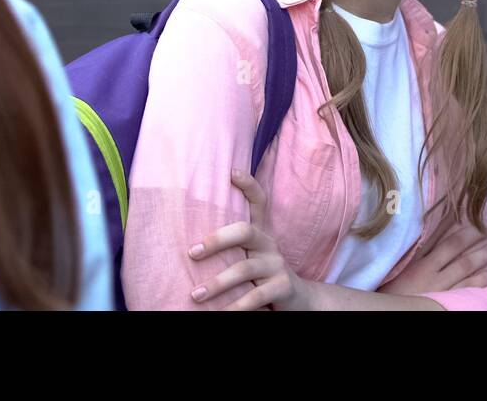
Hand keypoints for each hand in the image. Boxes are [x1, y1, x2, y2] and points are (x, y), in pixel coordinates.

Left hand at [187, 169, 313, 310]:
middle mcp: (269, 244)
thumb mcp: (251, 255)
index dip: (248, 185)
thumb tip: (187, 242)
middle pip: (244, 231)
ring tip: (195, 295)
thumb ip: (231, 245)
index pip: (258, 201)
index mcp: (260, 233)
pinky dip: (236, 307)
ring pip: (244, 269)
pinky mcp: (283, 287)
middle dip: (217, 239)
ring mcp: (277, 265)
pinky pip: (256, 297)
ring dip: (217, 283)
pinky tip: (221, 314)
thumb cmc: (262, 275)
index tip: (231, 172)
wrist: (300, 300)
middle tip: (191, 253)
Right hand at [377, 219, 486, 296]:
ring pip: (466, 266)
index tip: (471, 213)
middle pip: (456, 248)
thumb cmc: (392, 291)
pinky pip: (468, 288)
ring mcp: (439, 286)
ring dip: (484, 254)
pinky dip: (482, 279)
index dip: (456, 224)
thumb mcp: (399, 268)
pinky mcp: (446, 300)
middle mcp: (428, 271)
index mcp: (415, 261)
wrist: (391, 312)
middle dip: (475, 235)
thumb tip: (428, 229)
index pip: (439, 237)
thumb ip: (413, 251)